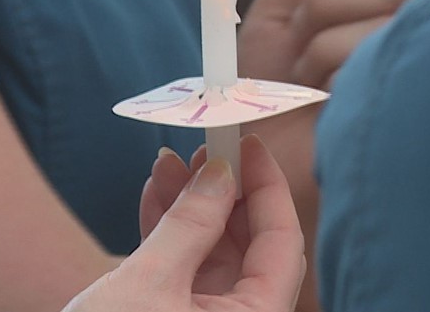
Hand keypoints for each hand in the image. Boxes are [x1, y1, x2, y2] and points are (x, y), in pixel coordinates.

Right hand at [62, 136, 304, 311]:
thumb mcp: (148, 286)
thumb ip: (188, 226)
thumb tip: (220, 173)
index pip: (282, 242)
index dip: (267, 188)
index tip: (249, 144)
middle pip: (249, 245)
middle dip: (223, 192)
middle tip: (202, 148)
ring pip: (213, 255)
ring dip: (191, 208)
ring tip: (167, 164)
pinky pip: (186, 274)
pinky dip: (170, 235)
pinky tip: (153, 197)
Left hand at [240, 0, 429, 87]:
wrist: (254, 152)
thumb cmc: (267, 87)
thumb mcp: (286, 6)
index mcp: (385, 0)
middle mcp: (412, 30)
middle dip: (327, 3)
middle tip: (301, 41)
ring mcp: (416, 68)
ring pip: (383, 15)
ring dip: (320, 47)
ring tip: (309, 83)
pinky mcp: (407, 103)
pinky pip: (368, 59)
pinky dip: (326, 78)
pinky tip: (323, 105)